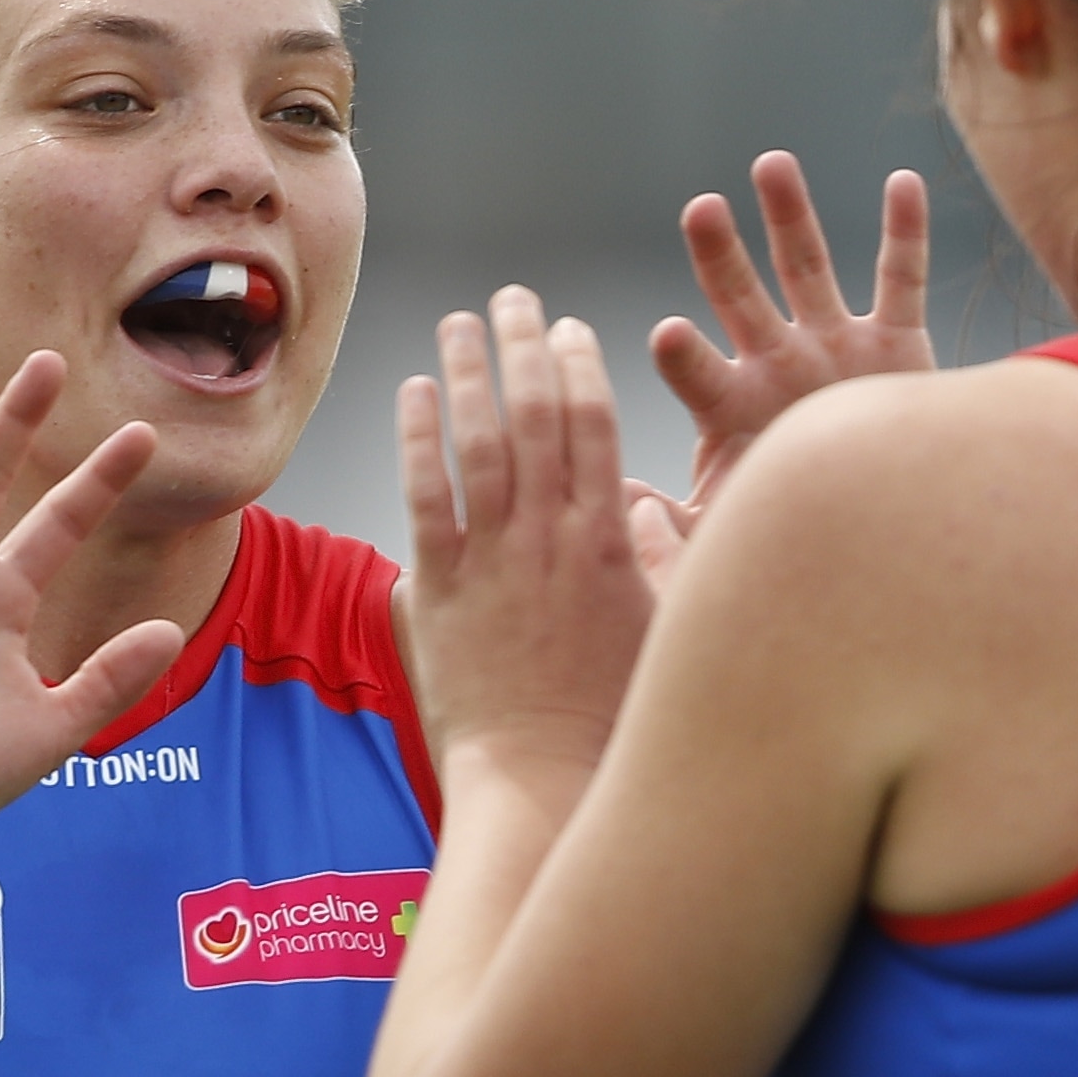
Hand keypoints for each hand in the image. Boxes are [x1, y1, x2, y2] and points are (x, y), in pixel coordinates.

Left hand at [401, 289, 656, 774]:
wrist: (539, 777)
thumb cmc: (610, 719)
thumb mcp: (664, 634)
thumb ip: (662, 563)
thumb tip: (648, 505)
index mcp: (607, 541)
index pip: (594, 426)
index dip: (580, 366)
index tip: (571, 329)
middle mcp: (547, 536)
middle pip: (535, 414)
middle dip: (524, 346)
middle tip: (515, 299)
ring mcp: (489, 558)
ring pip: (477, 441)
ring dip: (468, 371)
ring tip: (462, 323)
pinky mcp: (440, 587)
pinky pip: (424, 494)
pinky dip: (419, 436)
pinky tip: (414, 391)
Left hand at [648, 154, 932, 524]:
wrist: (876, 525)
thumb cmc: (791, 530)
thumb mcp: (729, 535)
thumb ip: (677, 529)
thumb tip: (617, 500)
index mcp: (732, 409)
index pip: (699, 377)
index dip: (685, 359)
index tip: (667, 334)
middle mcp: (777, 363)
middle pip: (741, 298)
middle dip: (721, 255)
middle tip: (700, 209)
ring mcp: (832, 345)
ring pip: (807, 268)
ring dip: (790, 217)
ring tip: (770, 165)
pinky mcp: (894, 342)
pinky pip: (900, 279)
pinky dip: (903, 231)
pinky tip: (901, 182)